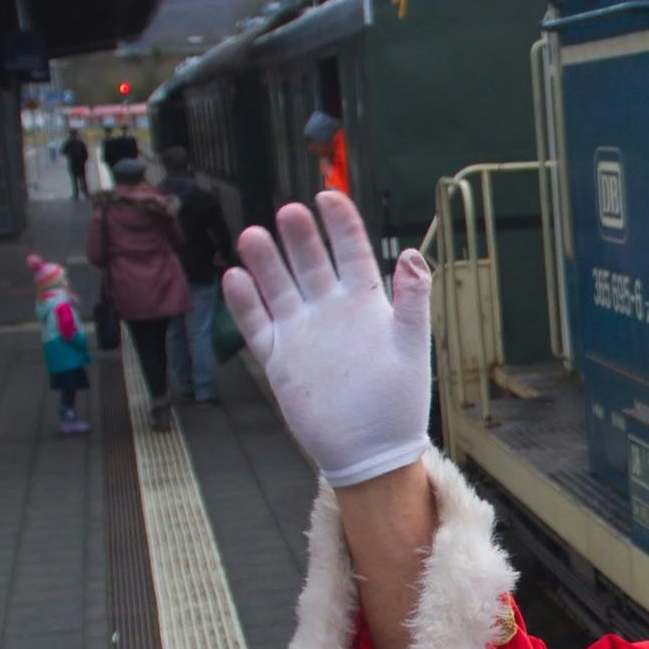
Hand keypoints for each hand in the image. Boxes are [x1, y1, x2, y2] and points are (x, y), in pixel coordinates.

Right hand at [225, 194, 430, 486]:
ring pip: (279, 287)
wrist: (371, 453)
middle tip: (290, 213)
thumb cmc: (399, 402)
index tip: (328, 196)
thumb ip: (413, 301)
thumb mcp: (412, 348)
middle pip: (312, 262)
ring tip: (253, 236)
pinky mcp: (279, 358)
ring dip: (266, 261)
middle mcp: (330, 310)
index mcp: (366, 303)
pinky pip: (257, 325)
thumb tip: (412, 254)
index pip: (352, 251)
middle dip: (301, 236)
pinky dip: (245, 303)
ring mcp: (302, 332)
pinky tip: (235, 278)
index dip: (341, 223)